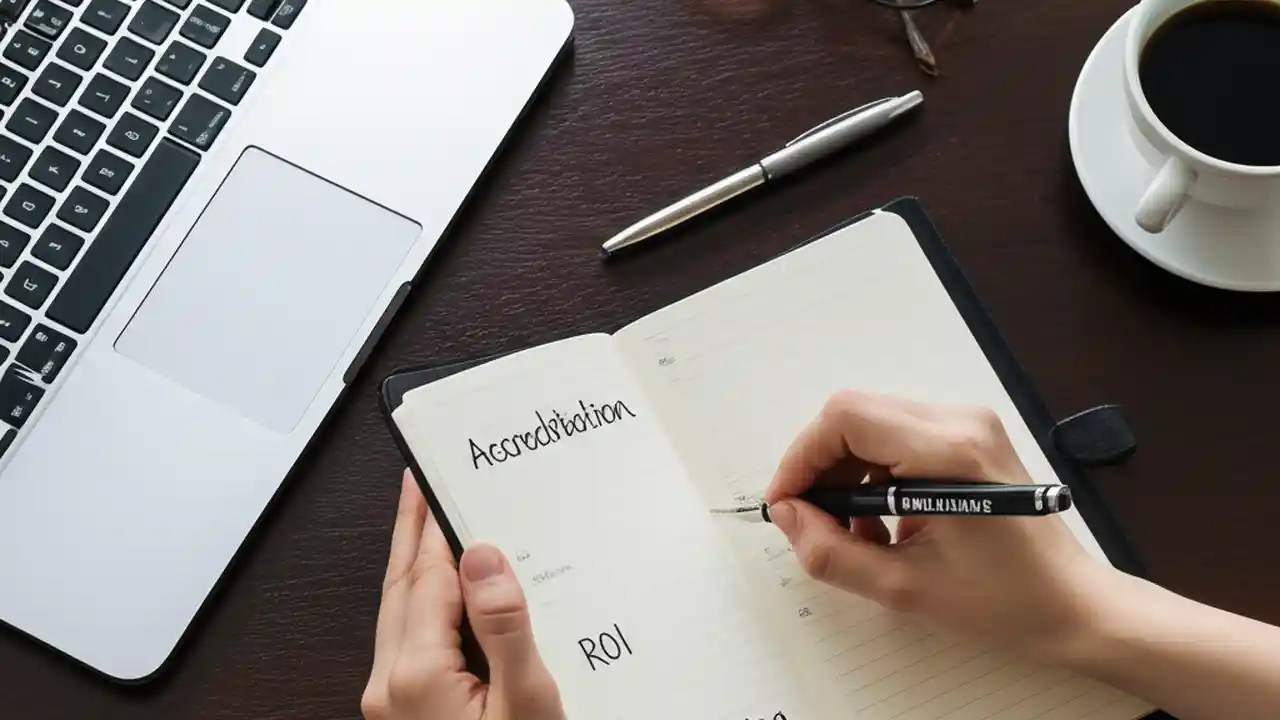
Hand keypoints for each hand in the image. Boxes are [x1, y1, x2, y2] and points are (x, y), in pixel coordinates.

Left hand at [362, 471, 562, 719]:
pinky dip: (420, 602)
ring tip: (423, 520)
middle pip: (401, 587)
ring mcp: (389, 700)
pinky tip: (441, 590)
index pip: (430, 578)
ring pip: (398, 612)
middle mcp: (389, 684)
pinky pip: (405, 640)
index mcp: (417, 673)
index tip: (445, 481)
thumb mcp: (526, 703)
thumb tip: (483, 557)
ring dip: (413, 564)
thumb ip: (504, 629)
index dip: (439, 528)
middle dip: (411, 531)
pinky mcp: (401, 712)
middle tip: (419, 482)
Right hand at [764, 390, 1114, 659]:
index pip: (846, 418)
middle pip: (855, 415)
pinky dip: (875, 474)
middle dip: (821, 467)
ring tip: (854, 531)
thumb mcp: (903, 587)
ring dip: (847, 473)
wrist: (1074, 606)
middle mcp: (960, 422)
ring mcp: (969, 425)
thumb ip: (831, 550)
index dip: (802, 457)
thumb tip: (787, 516)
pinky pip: (898, 438)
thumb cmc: (1007, 603)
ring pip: (872, 425)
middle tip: (812, 520)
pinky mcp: (971, 437)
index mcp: (949, 452)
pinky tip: (883, 521)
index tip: (786, 503)